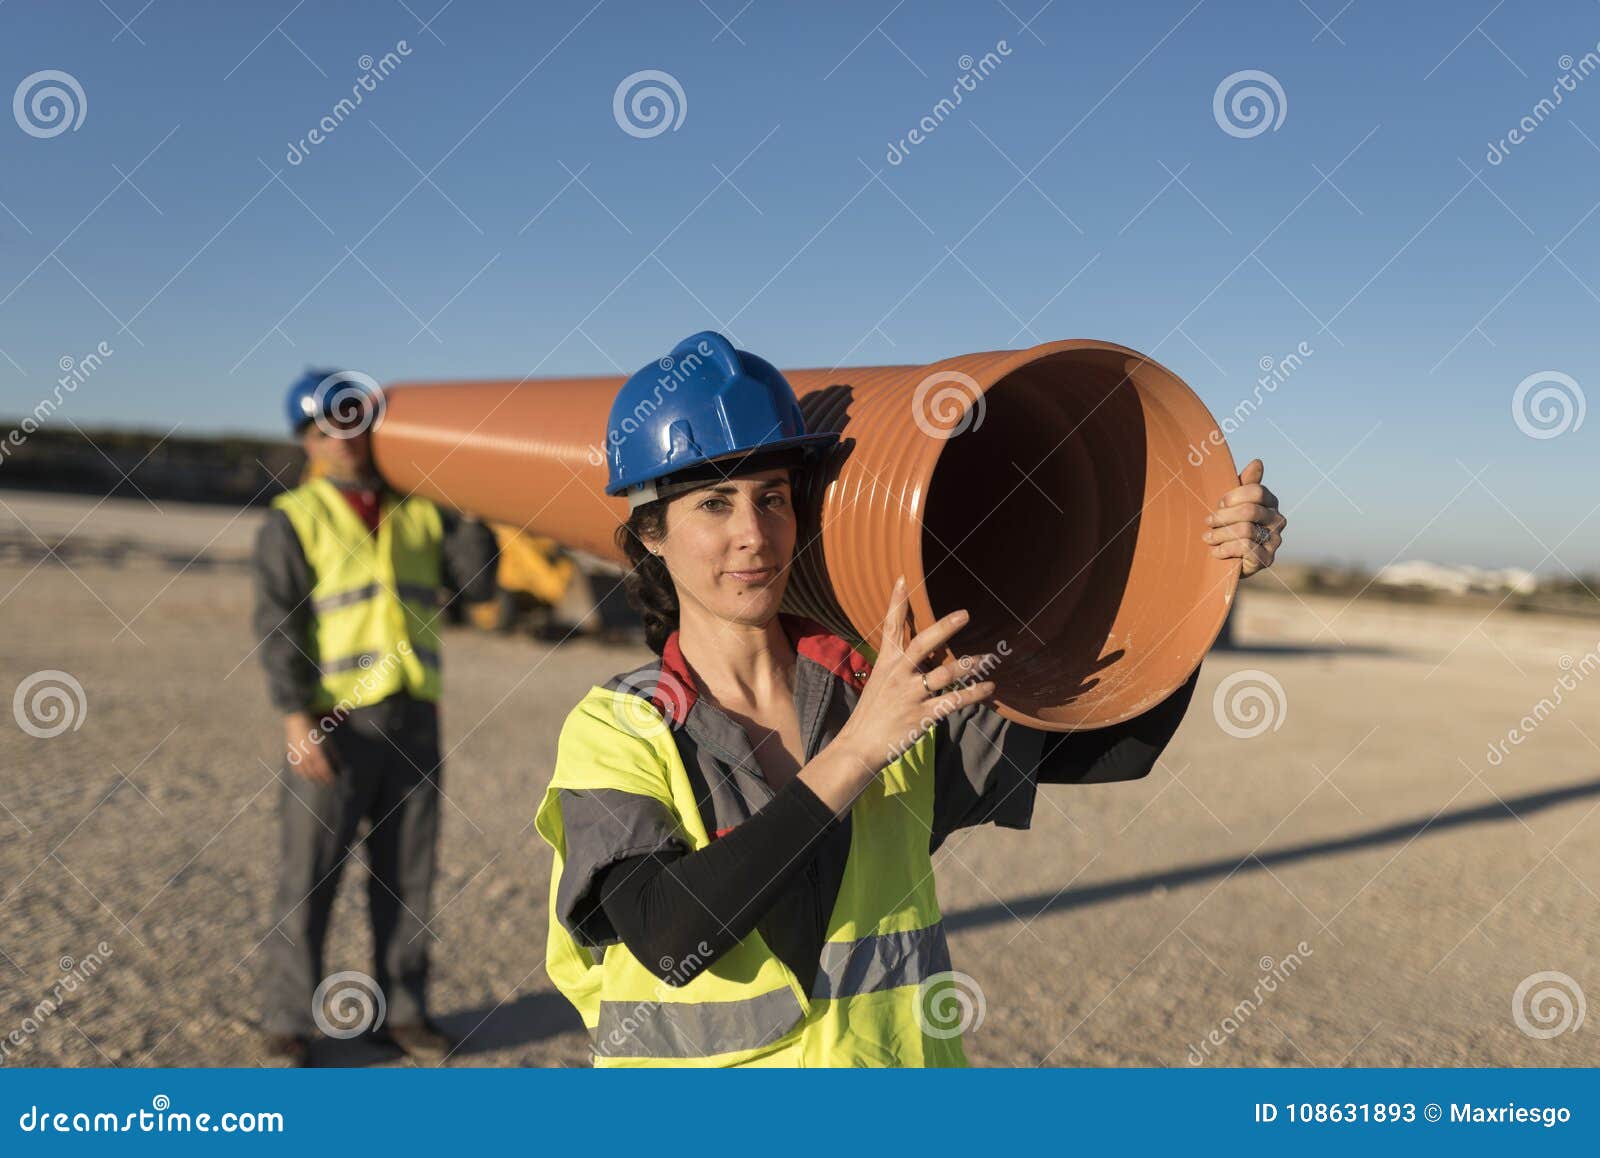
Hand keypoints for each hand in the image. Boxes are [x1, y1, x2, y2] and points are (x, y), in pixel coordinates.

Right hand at [284, 712, 337, 784]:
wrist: (297, 722)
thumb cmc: (315, 729)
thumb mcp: (328, 740)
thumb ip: (333, 753)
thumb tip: (340, 764)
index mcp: (317, 753)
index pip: (324, 770)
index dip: (329, 777)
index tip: (333, 781)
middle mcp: (307, 758)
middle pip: (315, 774)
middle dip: (322, 779)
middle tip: (327, 783)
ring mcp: (298, 758)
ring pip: (305, 773)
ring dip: (312, 778)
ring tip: (317, 781)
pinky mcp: (292, 756)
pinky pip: (296, 769)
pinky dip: (302, 774)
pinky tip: (306, 775)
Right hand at [834, 576, 996, 769]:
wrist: (859, 746)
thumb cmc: (871, 714)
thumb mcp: (878, 683)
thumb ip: (895, 666)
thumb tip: (913, 653)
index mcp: (886, 664)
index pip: (891, 627)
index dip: (897, 603)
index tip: (903, 579)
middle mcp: (898, 675)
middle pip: (922, 644)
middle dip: (944, 628)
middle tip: (965, 614)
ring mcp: (910, 695)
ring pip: (944, 673)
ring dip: (968, 665)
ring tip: (987, 658)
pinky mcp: (922, 716)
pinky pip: (953, 701)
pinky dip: (974, 694)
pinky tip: (989, 688)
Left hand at [1203, 458, 1285, 577]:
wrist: (1227, 560)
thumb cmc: (1228, 525)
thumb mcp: (1233, 503)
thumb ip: (1244, 484)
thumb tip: (1258, 462)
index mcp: (1270, 502)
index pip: (1256, 491)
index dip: (1234, 497)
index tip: (1219, 504)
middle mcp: (1277, 520)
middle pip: (1250, 511)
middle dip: (1223, 516)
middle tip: (1208, 522)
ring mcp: (1274, 541)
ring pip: (1245, 530)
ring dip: (1220, 534)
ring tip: (1207, 538)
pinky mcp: (1267, 559)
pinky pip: (1245, 548)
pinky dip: (1225, 549)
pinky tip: (1215, 551)